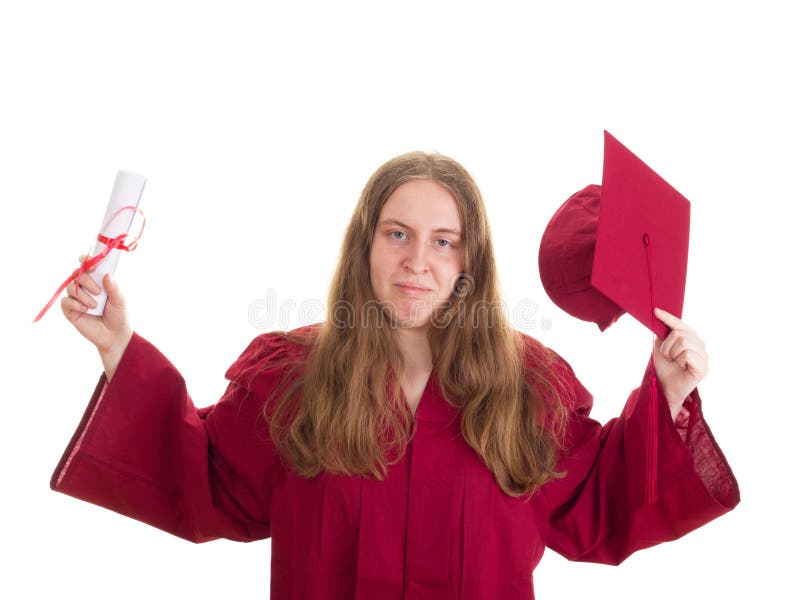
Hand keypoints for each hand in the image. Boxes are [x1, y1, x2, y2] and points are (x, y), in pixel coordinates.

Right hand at [61, 254, 132, 378]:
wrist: (114, 336)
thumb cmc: (119, 316)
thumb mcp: (120, 300)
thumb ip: (113, 287)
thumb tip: (106, 274)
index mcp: (98, 281)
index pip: (87, 265)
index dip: (87, 260)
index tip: (91, 262)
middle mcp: (85, 287)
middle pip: (77, 274)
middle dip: (87, 280)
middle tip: (98, 292)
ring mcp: (76, 298)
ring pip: (71, 287)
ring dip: (83, 295)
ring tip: (95, 306)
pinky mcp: (70, 310)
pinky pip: (65, 301)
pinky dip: (75, 304)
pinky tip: (86, 310)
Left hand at [652, 307, 708, 418]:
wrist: (665, 387)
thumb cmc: (664, 368)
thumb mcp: (661, 347)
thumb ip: (663, 333)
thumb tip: (659, 317)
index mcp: (690, 338)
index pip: (680, 324)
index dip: (668, 317)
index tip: (655, 311)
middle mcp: (700, 344)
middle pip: (679, 333)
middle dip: (667, 345)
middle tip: (667, 357)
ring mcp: (704, 356)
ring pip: (683, 342)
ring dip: (672, 353)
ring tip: (674, 362)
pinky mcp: (704, 367)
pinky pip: (688, 354)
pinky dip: (679, 361)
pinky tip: (681, 367)